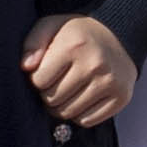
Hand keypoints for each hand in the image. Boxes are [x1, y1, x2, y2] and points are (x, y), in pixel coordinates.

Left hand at [22, 14, 134, 128]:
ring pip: (68, 113)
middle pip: (53, 100)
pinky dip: (79, 115)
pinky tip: (82, 98)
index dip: (37, 79)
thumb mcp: (51, 26)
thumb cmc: (78, 34)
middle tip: (57, 82)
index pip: (39, 82)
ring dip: (62, 106)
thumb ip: (33, 43)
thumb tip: (26, 67)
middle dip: (49, 94)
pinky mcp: (121, 97)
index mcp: (74, 46)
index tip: (46, 71)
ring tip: (67, 91)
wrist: (119, 35)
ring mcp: (110, 83)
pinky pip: (87, 121)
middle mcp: (94, 65)